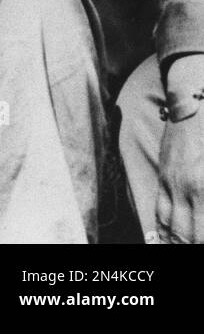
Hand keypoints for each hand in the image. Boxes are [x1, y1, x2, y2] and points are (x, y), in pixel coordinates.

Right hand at [155, 115, 203, 242]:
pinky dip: (161, 228)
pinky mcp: (163, 175)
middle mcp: (184, 189)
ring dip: (174, 243)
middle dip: (188, 247)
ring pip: (168, 225)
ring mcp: (171, 182)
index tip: (201, 248)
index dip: (200, 244)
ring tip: (177, 251)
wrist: (194, 104)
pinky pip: (159, 208)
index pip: (201, 233)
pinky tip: (164, 238)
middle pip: (184, 234)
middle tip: (191, 254)